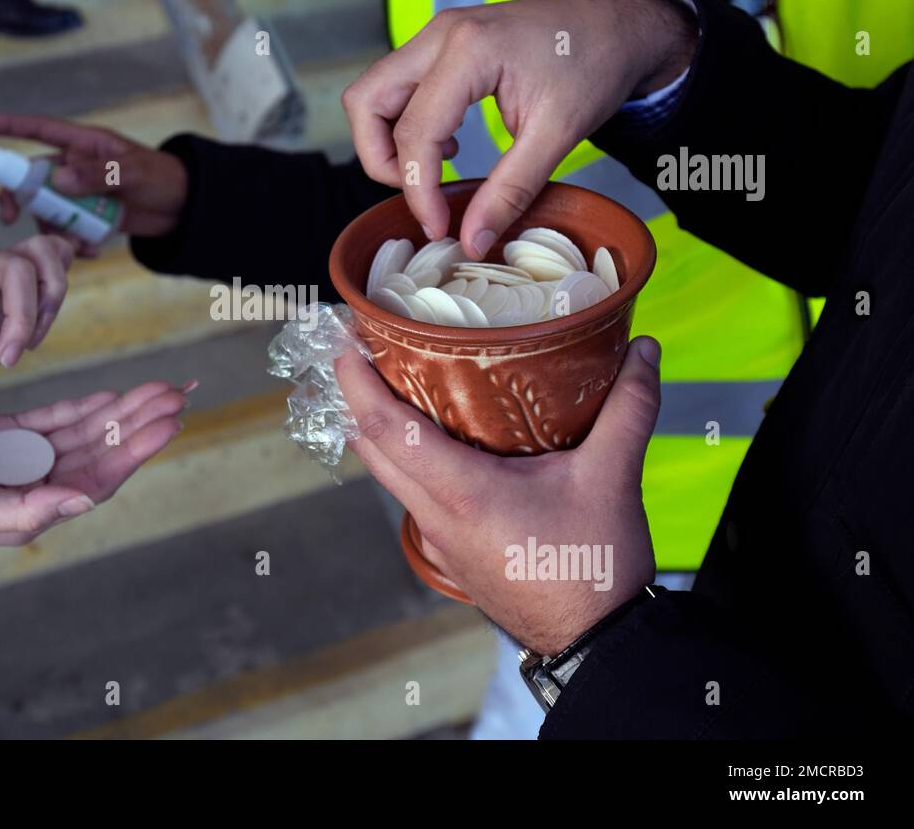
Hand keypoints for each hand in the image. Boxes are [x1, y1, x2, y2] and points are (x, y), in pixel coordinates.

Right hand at [0, 113, 188, 250]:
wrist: (184, 209)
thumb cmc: (163, 178)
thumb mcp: (132, 174)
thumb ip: (96, 175)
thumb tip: (57, 180)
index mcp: (82, 144)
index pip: (37, 129)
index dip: (4, 126)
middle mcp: (74, 166)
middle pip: (31, 179)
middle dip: (19, 199)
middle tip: (11, 219)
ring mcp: (78, 193)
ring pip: (46, 211)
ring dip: (53, 231)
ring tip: (78, 246)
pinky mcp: (86, 218)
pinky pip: (65, 231)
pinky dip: (72, 245)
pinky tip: (91, 253)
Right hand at [0, 380, 189, 545]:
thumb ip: (26, 508)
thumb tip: (83, 498)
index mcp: (34, 508)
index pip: (101, 475)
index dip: (137, 448)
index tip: (170, 421)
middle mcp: (35, 484)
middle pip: (102, 449)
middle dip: (140, 421)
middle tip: (179, 393)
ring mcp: (19, 460)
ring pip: (83, 431)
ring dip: (119, 410)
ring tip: (157, 388)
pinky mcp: (0, 437)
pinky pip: (52, 420)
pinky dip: (81, 407)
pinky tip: (108, 395)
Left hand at [336, 337, 663, 654]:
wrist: (597, 646)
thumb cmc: (595, 568)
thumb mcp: (613, 478)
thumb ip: (629, 408)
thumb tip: (644, 351)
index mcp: (460, 492)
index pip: (386, 430)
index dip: (357, 382)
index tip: (343, 343)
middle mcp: (436, 516)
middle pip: (372, 450)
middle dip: (357, 398)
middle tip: (359, 350)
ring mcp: (440, 541)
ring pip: (392, 477)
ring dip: (383, 433)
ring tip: (396, 385)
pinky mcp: (454, 555)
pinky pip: (417, 499)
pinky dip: (413, 464)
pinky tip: (443, 445)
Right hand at [341, 0, 696, 256]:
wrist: (619, 25)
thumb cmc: (595, 66)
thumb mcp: (558, 135)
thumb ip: (511, 191)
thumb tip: (472, 241)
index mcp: (469, 50)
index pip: (414, 132)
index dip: (417, 189)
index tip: (439, 227)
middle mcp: (441, 34)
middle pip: (366, 101)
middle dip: (379, 159)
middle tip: (418, 195)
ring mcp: (437, 34)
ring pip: (373, 92)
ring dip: (385, 140)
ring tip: (429, 173)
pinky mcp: (442, 44)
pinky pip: (397, 86)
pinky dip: (404, 124)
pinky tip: (447, 147)